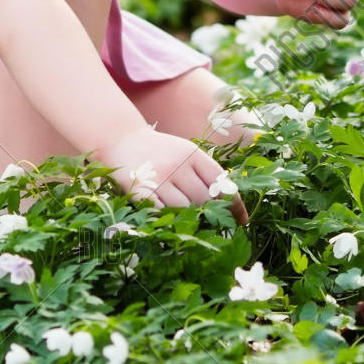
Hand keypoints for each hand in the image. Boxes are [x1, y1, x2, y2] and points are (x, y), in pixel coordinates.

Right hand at [93, 124, 246, 222]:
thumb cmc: (158, 152)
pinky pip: (162, 213)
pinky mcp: (140, 190)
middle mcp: (177, 164)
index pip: (220, 182)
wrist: (121, 140)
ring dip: (188, 218)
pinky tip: (167, 220)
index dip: (234, 204)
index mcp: (192, 153)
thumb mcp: (184, 151)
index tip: (242, 220)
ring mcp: (158, 177)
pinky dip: (167, 218)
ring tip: (186, 221)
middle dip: (209, 213)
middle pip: (204, 199)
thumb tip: (230, 202)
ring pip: (184, 209)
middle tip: (210, 223)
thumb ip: (204, 173)